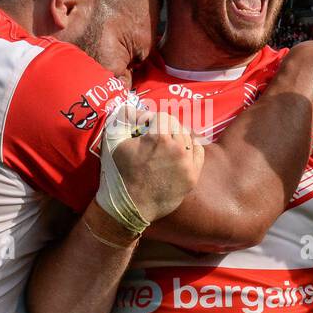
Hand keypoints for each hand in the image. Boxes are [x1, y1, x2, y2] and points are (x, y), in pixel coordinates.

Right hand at [109, 107, 203, 223]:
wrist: (129, 206)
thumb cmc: (119, 173)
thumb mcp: (114, 141)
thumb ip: (123, 118)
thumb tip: (132, 106)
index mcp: (159, 137)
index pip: (162, 116)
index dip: (151, 121)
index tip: (143, 130)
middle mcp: (178, 148)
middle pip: (176, 126)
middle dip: (164, 129)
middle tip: (152, 140)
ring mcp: (187, 164)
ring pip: (188, 137)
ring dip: (177, 138)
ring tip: (164, 148)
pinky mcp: (192, 177)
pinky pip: (198, 153)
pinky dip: (191, 148)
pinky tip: (180, 153)